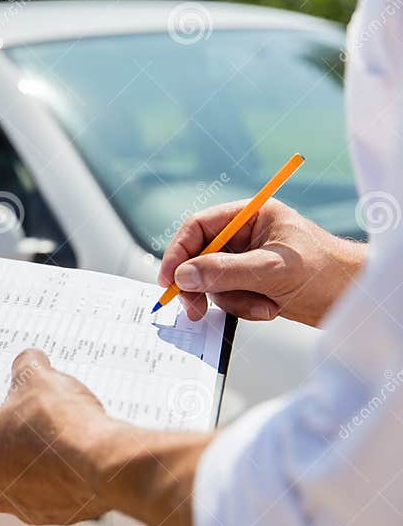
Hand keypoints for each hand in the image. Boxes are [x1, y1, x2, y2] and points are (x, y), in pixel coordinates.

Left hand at [0, 348, 122, 524]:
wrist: (103, 461)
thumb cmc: (58, 421)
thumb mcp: (36, 376)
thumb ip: (26, 366)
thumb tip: (29, 361)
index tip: (3, 398)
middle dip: (13, 433)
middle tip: (35, 411)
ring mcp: (23, 508)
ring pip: (25, 474)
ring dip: (39, 457)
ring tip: (62, 431)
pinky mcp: (55, 517)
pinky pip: (54, 490)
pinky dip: (63, 474)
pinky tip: (78, 453)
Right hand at [159, 199, 365, 326]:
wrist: (356, 299)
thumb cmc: (326, 272)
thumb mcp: (271, 270)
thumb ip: (223, 271)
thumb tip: (183, 275)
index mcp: (251, 216)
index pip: (199, 227)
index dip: (179, 252)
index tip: (170, 279)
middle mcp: (246, 235)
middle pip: (200, 257)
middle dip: (202, 284)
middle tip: (194, 309)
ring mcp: (248, 260)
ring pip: (213, 282)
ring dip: (232, 300)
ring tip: (263, 305)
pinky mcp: (253, 283)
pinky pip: (229, 297)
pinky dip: (244, 308)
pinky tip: (270, 308)